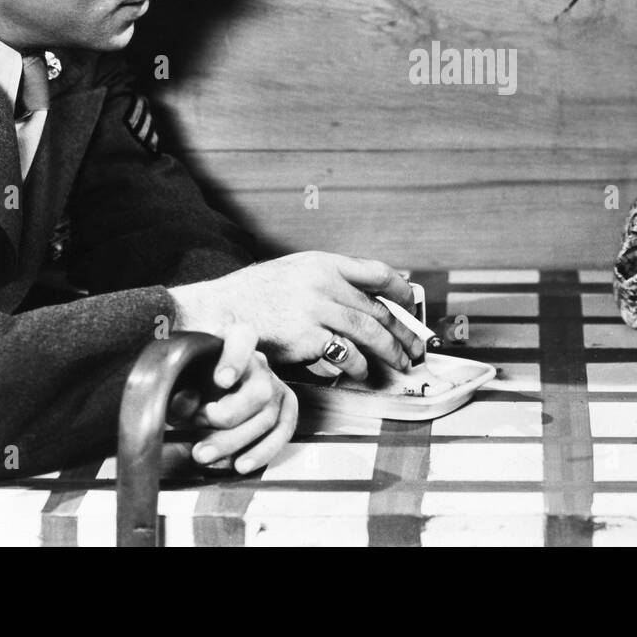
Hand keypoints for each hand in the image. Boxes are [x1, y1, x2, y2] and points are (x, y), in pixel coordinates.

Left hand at [166, 324, 297, 473]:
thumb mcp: (178, 378)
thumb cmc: (190, 377)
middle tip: (197, 426)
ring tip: (202, 455)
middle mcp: (259, 362)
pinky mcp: (284, 407)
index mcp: (233, 340)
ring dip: (234, 442)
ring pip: (268, 417)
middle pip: (260, 390)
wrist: (203, 387)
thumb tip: (186, 402)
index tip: (221, 381)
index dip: (235, 359)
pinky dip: (263, 451)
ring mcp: (275, 385)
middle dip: (228, 417)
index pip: (243, 339)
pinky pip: (283, 430)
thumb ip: (178, 388)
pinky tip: (240, 464)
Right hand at [174, 251, 424, 377]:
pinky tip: (361, 373)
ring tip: (398, 364)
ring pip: (369, 332)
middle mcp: (324, 283)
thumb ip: (327, 280)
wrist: (221, 310)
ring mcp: (316, 309)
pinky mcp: (306, 337)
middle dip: (402, 332)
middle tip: (415, 349)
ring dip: (389, 352)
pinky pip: (345, 354)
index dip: (399, 289)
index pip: (376, 272)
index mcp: (323, 263)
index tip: (411, 303)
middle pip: (376, 309)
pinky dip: (357, 366)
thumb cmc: (255, 295)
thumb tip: (362, 299)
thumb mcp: (293, 272)